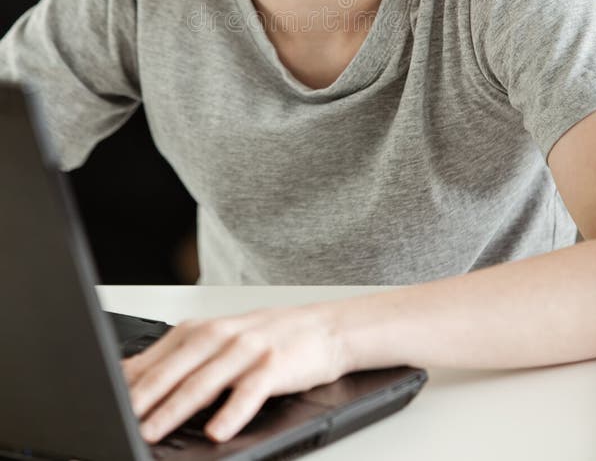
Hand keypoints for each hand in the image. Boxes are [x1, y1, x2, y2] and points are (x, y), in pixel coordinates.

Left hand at [120, 301, 347, 444]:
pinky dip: (232, 412)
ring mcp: (248, 350)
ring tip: (154, 431)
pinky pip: (250, 392)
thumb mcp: (220, 339)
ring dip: (176, 409)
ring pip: (205, 382)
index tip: (108, 402)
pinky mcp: (274, 366)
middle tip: (121, 419)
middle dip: (144, 397)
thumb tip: (129, 377)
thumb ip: (180, 356)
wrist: (324, 327)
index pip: (158, 357)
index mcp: (203, 329)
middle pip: (176, 369)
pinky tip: (217, 430)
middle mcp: (222, 335)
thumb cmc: (268, 337)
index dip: (131, 382)